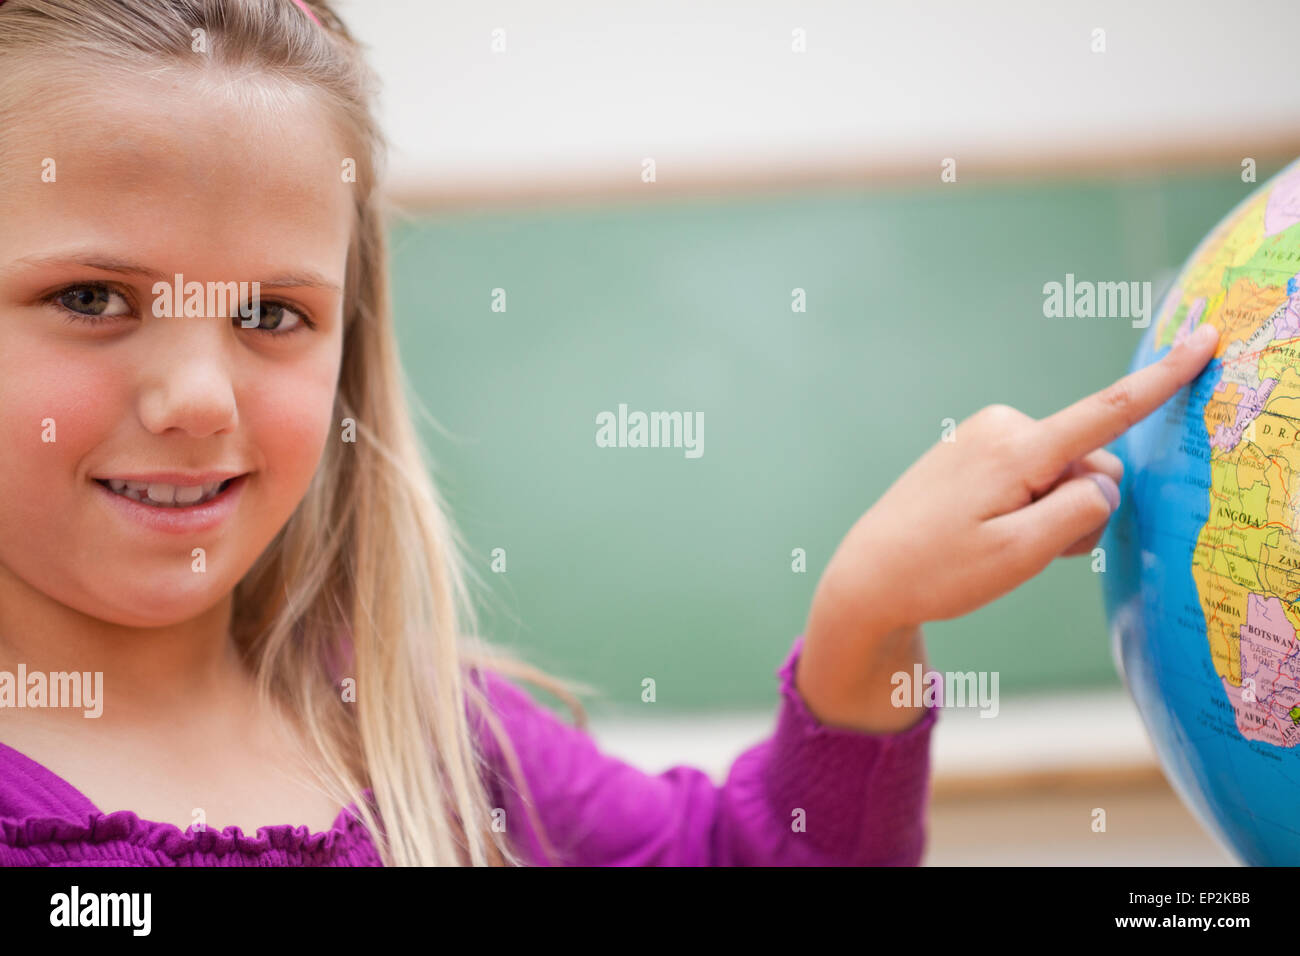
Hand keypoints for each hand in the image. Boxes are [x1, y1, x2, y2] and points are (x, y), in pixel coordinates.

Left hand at [795, 321, 1219, 730]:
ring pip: (1062, 476)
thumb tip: (1104, 482)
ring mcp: (984, 436)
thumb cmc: (938, 571)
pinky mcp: (974, 449)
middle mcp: (1001, 428)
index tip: (1205, 339)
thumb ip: (1079, 514)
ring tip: (994, 544)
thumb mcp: (1020, 555)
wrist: (868, 576)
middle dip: (1077, 510)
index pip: (1107, 411)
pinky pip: (1031, 476)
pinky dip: (1026, 508)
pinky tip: (982, 532)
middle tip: (1022, 550)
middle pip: (1089, 466)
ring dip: (1049, 514)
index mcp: (1016, 449)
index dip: (1163, 379)